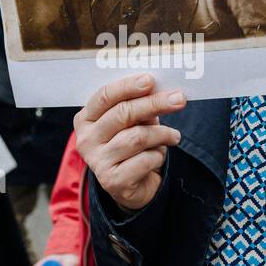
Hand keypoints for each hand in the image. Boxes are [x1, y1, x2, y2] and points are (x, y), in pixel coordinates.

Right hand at [74, 74, 185, 212]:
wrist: (129, 185)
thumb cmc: (130, 144)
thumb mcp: (131, 122)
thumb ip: (138, 106)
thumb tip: (162, 91)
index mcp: (85, 119)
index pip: (105, 96)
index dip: (128, 86)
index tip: (150, 80)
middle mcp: (86, 140)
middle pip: (123, 113)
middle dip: (155, 103)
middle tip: (179, 99)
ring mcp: (97, 162)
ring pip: (138, 137)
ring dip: (162, 134)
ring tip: (174, 136)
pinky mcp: (112, 181)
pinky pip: (145, 160)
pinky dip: (158, 155)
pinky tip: (158, 156)